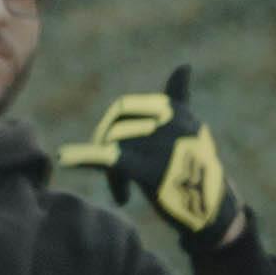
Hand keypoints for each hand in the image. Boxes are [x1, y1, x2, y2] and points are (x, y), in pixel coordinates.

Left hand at [59, 65, 236, 245]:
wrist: (211, 209)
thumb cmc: (194, 166)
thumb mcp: (188, 126)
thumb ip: (178, 97)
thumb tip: (183, 65)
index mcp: (173, 108)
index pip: (122, 111)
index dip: (112, 130)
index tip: (116, 152)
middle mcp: (166, 121)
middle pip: (113, 127)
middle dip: (106, 147)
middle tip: (114, 176)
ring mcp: (157, 144)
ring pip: (111, 145)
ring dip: (111, 173)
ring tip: (122, 193)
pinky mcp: (149, 169)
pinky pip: (109, 157)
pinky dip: (83, 156)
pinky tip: (64, 158)